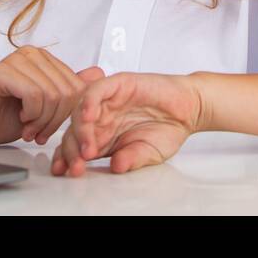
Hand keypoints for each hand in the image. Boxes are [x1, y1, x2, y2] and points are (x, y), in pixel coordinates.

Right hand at [0, 46, 104, 145]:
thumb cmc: (5, 116)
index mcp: (44, 59)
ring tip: (29, 128)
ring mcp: (16, 60)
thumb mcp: (46, 107)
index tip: (50, 128)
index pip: (76, 86)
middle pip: (66, 91)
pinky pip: (34, 95)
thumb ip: (68, 89)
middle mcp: (32, 54)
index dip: (68, 114)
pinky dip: (31, 115)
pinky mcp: (2, 72)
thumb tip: (99, 72)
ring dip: (42, 121)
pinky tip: (21, 120)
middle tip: (38, 132)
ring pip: (51, 94)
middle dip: (56, 120)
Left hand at [50, 72, 203, 175]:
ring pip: (80, 111)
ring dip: (80, 131)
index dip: (68, 159)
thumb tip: (117, 167)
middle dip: (71, 151)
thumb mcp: (149, 153)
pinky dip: (89, 102)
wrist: (189, 109)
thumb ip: (132, 159)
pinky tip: (89, 116)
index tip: (68, 172)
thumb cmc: (168, 130)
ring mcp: (107, 101)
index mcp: (103, 136)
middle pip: (73, 131)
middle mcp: (101, 118)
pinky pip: (96, 90)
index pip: (75, 147)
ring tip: (87, 150)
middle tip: (78, 166)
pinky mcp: (118, 84)